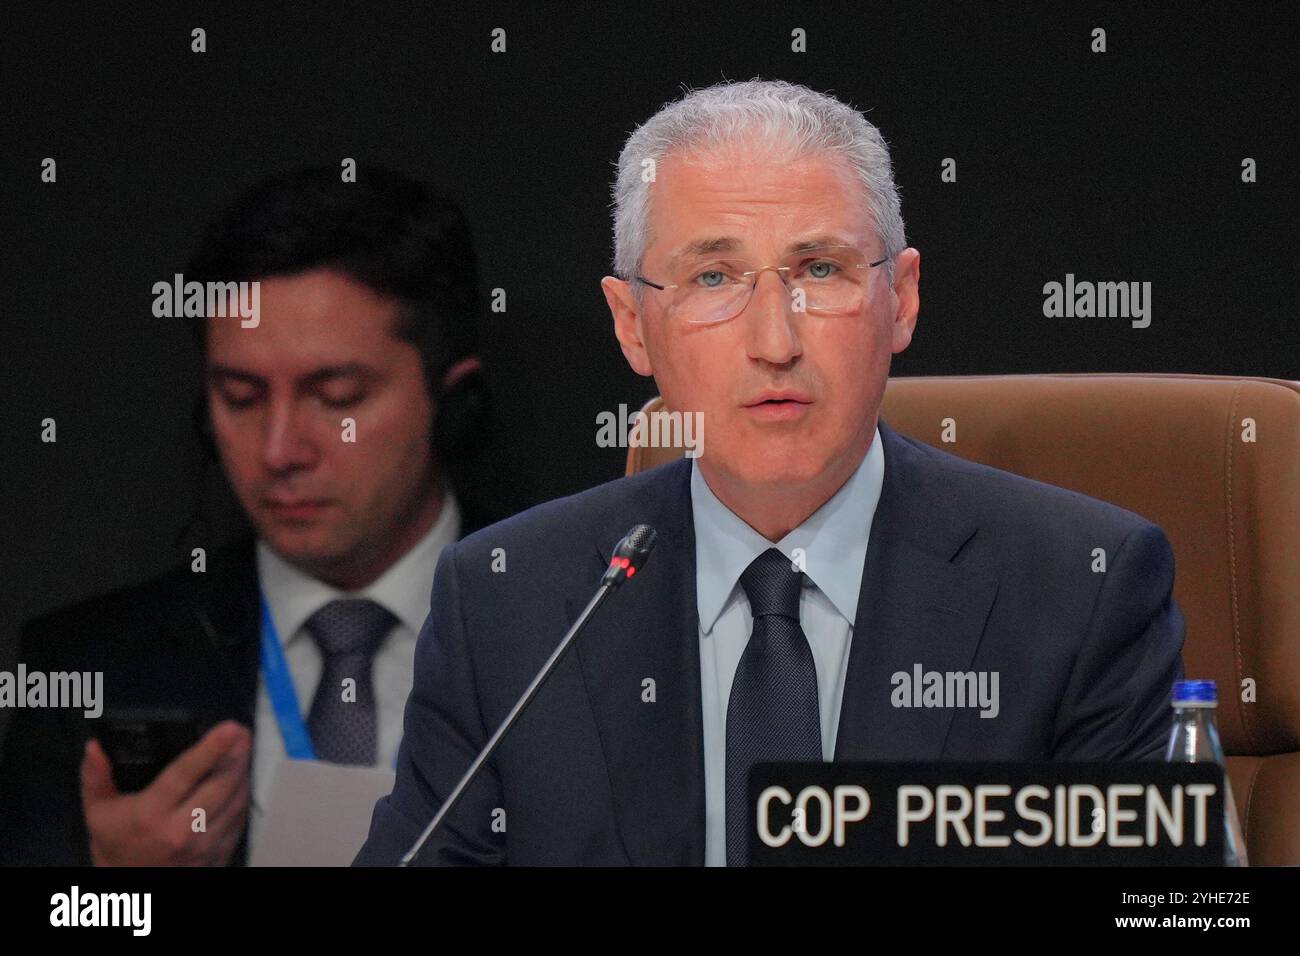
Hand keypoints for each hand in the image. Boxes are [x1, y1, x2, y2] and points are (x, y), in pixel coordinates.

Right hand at [81, 720, 251, 865]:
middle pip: (221, 785)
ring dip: (243, 772)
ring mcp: (205, 844)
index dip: (209, 750)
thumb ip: (96, 777)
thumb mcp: (99, 812)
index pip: (185, 775)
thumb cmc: (117, 845)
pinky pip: (240, 818)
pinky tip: (240, 778)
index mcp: (151, 815)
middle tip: (242, 732)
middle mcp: (182, 830)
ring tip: (242, 748)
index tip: (229, 729)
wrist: (133, 887)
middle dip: (237, 755)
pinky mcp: (221, 853)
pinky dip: (242, 795)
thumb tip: (94, 746)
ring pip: (236, 800)